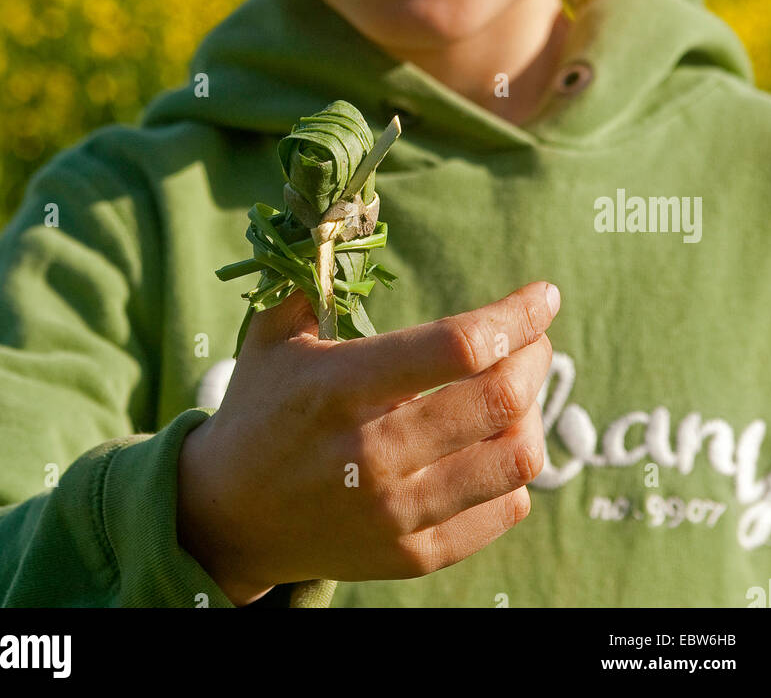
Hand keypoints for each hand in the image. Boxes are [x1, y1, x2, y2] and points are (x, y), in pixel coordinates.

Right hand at [176, 280, 558, 604]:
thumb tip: (352, 213)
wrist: (227, 517)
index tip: (543, 295)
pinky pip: (503, 510)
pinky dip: (514, 472)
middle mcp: (372, 455)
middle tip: (532, 340)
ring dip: (531, 414)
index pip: (457, 347)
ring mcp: (395, 514)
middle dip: (534, 357)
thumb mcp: (275, 333)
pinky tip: (494, 444)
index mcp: (341, 387)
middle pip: (499, 400)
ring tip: (516, 392)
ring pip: (514, 460)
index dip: (515, 316)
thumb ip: (316, 275)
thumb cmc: (260, 407)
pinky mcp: (411, 555)